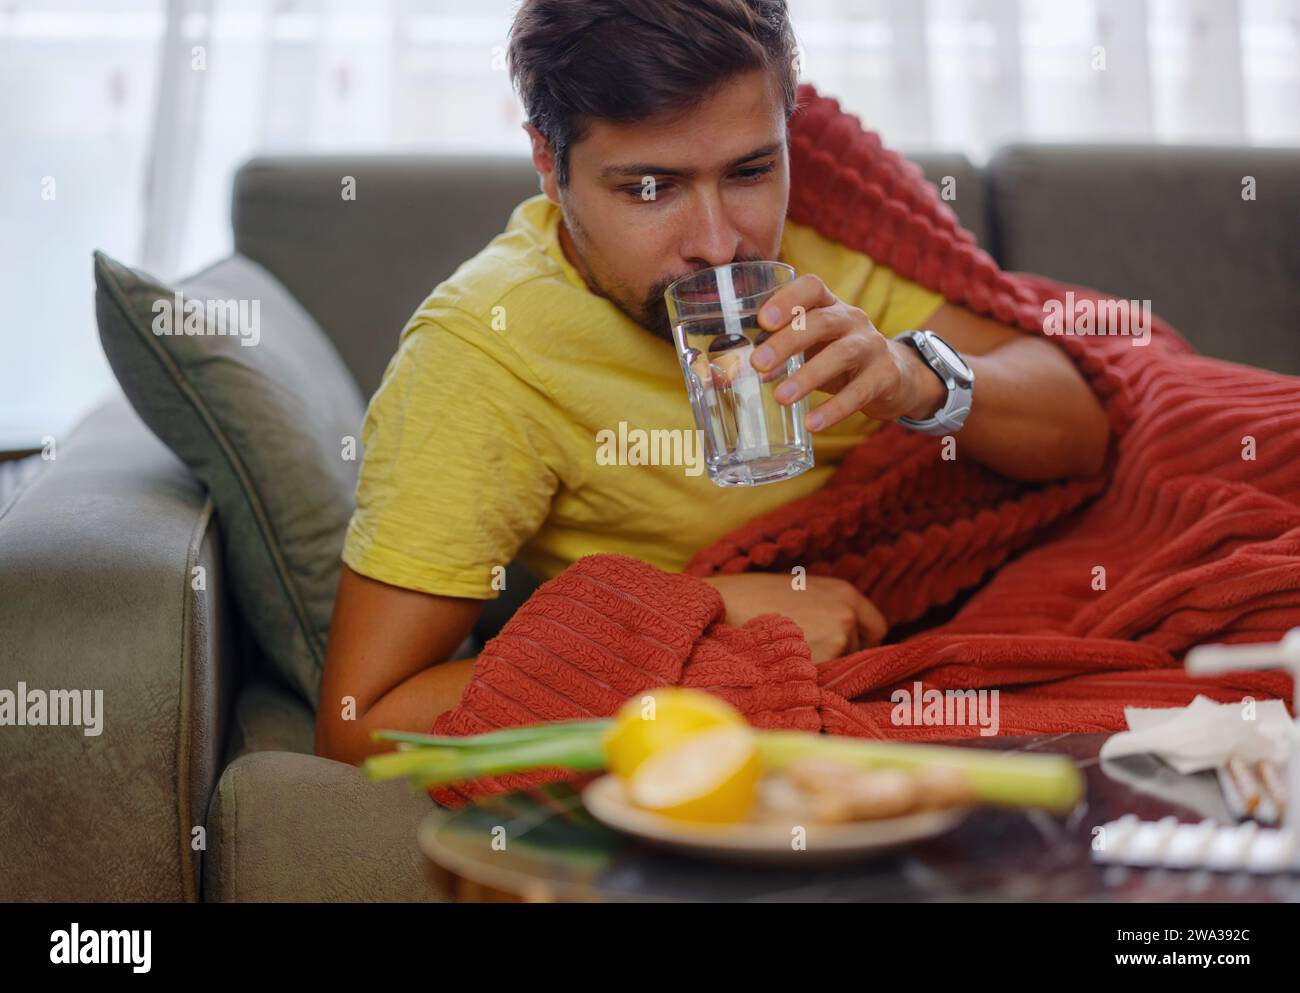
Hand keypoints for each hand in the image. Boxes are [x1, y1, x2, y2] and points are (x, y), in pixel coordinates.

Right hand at [701, 573, 886, 662]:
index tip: (844, 649)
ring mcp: (838, 636)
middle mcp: (847, 612)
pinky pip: (827, 680)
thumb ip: (823, 608)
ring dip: (824, 669)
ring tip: (790, 659)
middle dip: (843, 656)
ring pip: (843, 666)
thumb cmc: (751, 598)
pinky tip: (787, 669)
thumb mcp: (797, 590)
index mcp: (844, 592)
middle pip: (862, 649)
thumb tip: (837, 634)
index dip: (861, 640)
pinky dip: (812, 681)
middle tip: (813, 659)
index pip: (876, 626)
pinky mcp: (823, 658)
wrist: (722, 605)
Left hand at [748, 274, 946, 431]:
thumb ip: (774, 356)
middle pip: (821, 321)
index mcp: (829, 305)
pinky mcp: (885, 376)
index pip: (811, 287)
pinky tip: (813, 423)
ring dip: (808, 376)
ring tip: (781, 398)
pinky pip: (860, 392)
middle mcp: (852, 319)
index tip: (761, 320)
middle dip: (788, 341)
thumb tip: (725, 377)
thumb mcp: (809, 349)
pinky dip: (834, 408)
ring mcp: (871, 346)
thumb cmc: (835, 359)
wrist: (895, 377)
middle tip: (758, 364)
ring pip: (841, 355)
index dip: (787, 299)